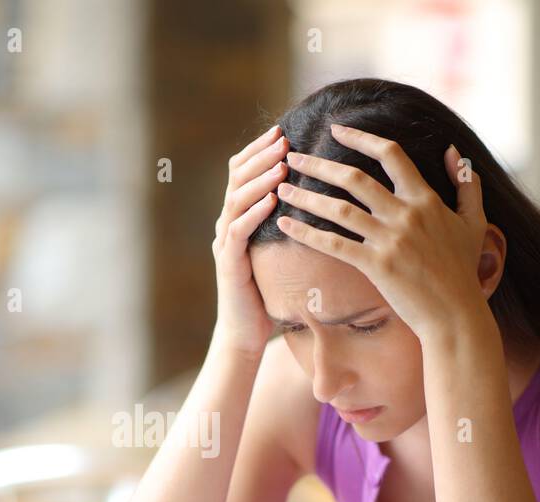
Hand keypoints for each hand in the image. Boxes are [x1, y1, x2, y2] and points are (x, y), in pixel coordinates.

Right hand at [211, 124, 288, 356]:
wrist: (244, 332)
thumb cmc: (268, 292)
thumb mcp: (278, 250)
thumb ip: (286, 222)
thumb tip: (315, 196)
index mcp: (238, 218)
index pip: (243, 173)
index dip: (259, 150)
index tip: (283, 131)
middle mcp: (226, 224)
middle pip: (236, 178)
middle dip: (261, 155)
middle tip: (283, 138)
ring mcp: (224, 243)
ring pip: (236, 200)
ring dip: (260, 178)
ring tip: (281, 162)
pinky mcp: (228, 264)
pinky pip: (238, 231)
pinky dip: (254, 213)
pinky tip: (272, 200)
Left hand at [273, 125, 489, 338]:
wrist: (456, 315)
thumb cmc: (463, 271)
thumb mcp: (475, 222)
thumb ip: (467, 184)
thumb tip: (454, 152)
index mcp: (425, 199)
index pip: (390, 155)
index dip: (360, 138)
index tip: (336, 130)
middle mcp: (406, 214)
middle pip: (354, 178)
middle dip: (319, 165)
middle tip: (293, 157)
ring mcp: (390, 240)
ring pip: (338, 210)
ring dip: (306, 197)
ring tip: (281, 188)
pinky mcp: (376, 266)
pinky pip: (334, 245)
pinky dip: (306, 233)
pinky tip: (284, 225)